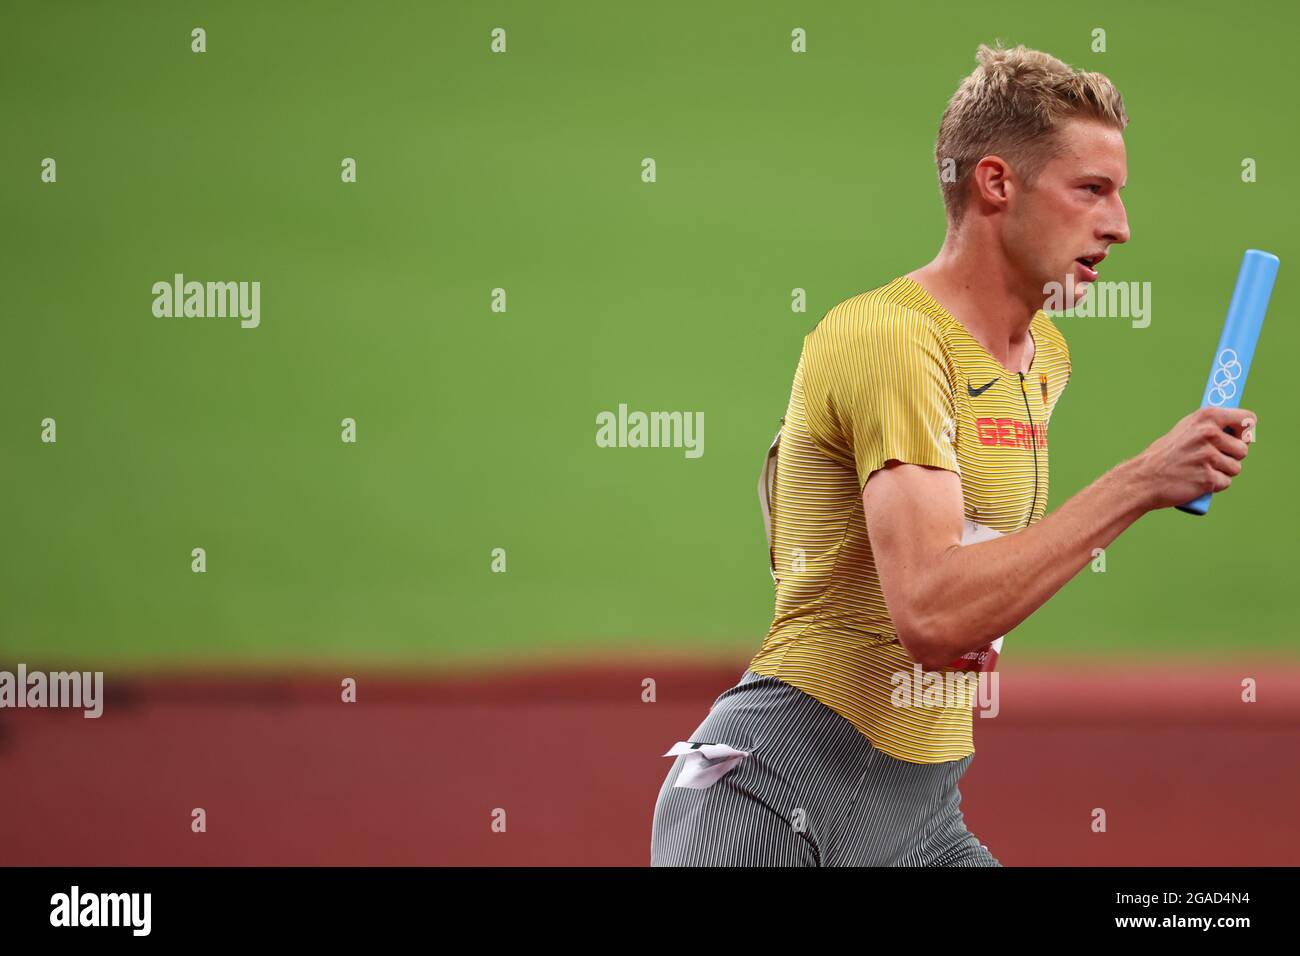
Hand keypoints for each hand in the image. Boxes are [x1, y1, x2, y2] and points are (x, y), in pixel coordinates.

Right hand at [1134, 406, 1255, 510]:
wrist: (1143, 478)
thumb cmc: (1165, 454)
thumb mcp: (1186, 429)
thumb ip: (1213, 426)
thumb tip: (1245, 429)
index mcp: (1206, 417)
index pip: (1248, 419)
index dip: (1245, 432)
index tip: (1238, 438)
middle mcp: (1209, 434)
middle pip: (1243, 449)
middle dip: (1230, 457)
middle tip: (1208, 459)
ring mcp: (1208, 456)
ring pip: (1236, 468)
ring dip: (1222, 472)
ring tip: (1199, 469)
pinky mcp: (1208, 478)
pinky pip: (1225, 482)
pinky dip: (1214, 485)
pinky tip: (1197, 481)